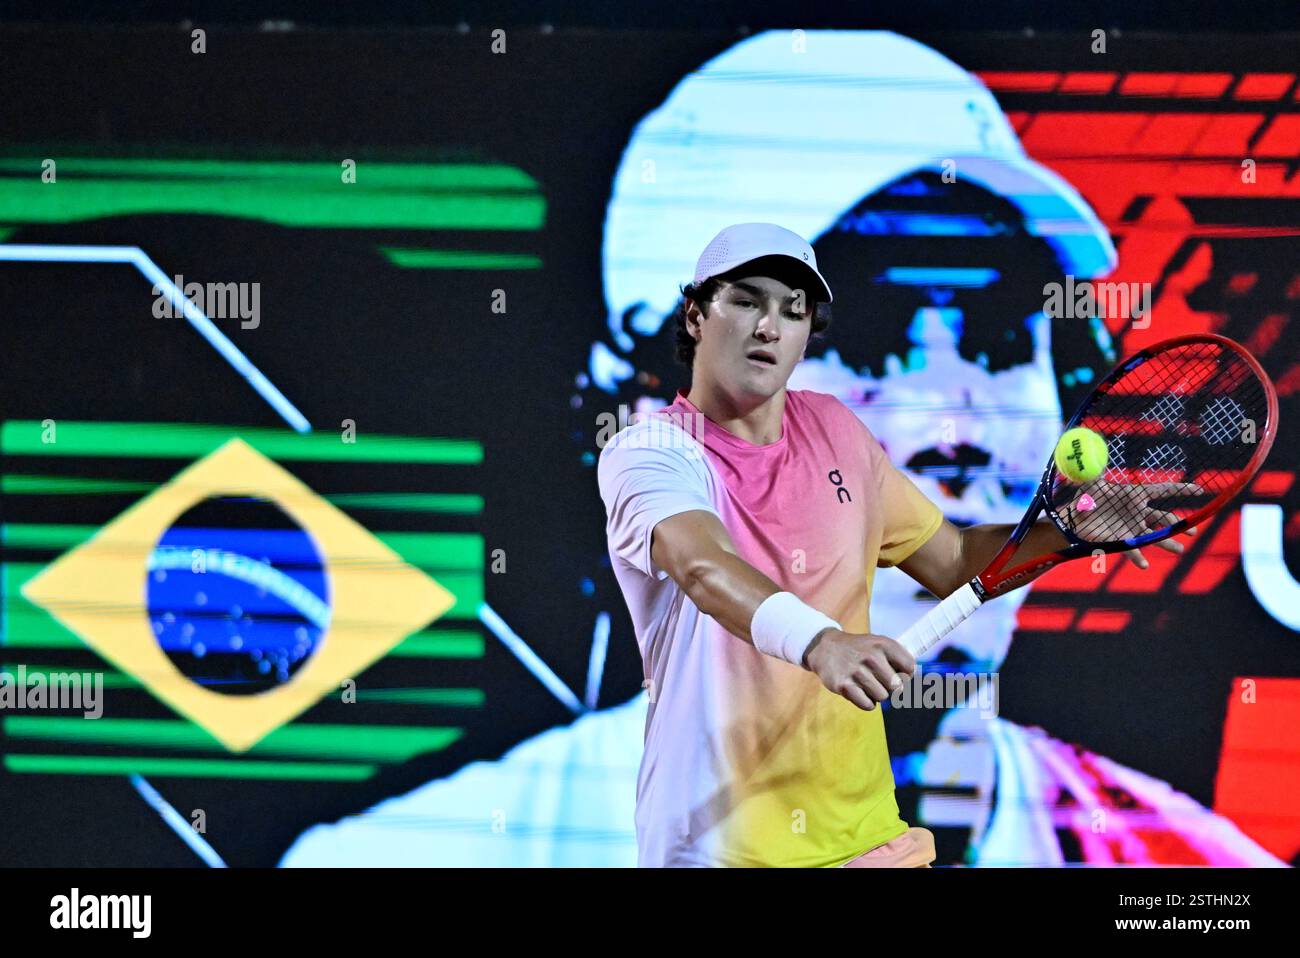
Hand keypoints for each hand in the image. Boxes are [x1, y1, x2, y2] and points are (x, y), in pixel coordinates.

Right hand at [803, 629, 916, 711]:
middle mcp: (871, 656)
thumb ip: (900, 659)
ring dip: (876, 694)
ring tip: (865, 682)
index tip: (896, 672)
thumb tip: (918, 676)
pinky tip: (857, 689)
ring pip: (883, 697)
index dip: (906, 675)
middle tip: (878, 679)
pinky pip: (868, 705)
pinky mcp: (844, 685)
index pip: (910, 668)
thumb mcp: (879, 645)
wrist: (825, 648)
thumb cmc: (860, 650)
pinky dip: (865, 702)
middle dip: (890, 687)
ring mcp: (856, 671)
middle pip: (897, 687)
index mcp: (883, 644)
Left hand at [1062, 479, 1201, 568]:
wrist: (1073, 519)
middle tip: (1192, 531)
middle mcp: (1138, 512)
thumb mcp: (1090, 483)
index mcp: (1135, 495)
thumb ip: (1095, 474)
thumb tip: (1092, 459)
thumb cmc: (1085, 497)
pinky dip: (1138, 557)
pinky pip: (1132, 550)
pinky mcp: (1121, 541)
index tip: (1199, 489)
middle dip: (1179, 524)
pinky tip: (1144, 565)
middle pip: (1164, 518)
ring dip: (1167, 543)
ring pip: (1154, 536)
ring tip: (1179, 550)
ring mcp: (1132, 528)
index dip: (1180, 490)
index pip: (1162, 490)